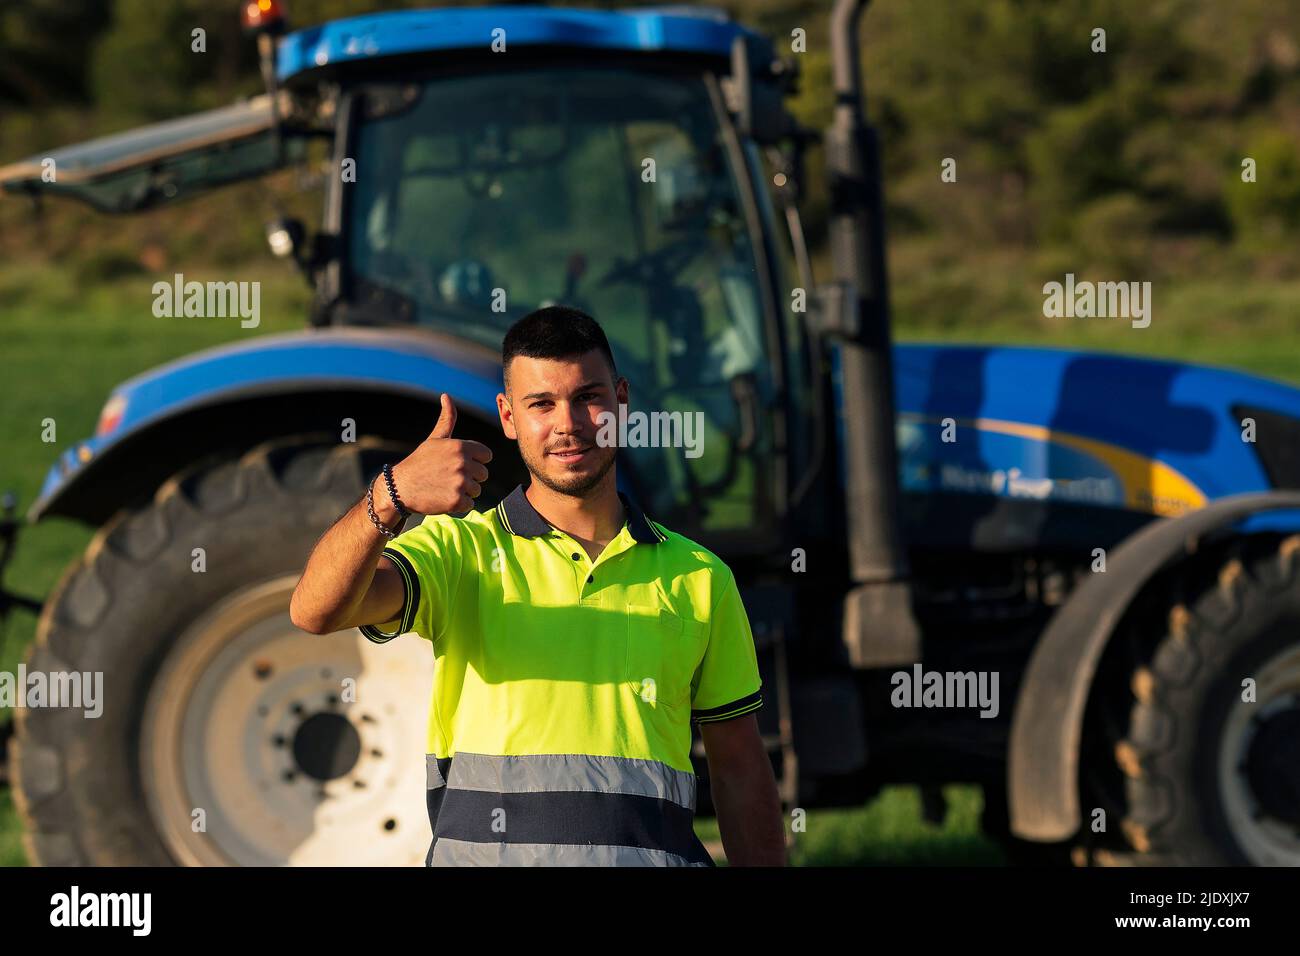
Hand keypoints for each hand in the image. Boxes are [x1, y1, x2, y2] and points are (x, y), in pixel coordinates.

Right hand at [389, 394, 492, 515]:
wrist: (400, 488)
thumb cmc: (419, 462)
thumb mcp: (434, 439)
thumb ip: (447, 419)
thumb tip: (446, 396)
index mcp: (460, 446)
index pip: (486, 455)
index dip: (475, 461)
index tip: (459, 464)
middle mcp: (462, 463)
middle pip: (483, 474)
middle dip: (470, 477)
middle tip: (449, 478)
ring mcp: (460, 482)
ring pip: (477, 490)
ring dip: (464, 491)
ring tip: (445, 487)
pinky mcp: (456, 500)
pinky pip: (470, 504)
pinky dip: (459, 504)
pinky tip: (444, 498)